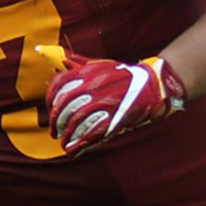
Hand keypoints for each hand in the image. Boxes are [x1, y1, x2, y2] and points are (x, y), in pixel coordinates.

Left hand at [37, 45, 184, 155]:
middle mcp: (94, 87)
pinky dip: (80, 144)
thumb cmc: (125, 74)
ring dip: (66, 136)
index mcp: (88, 72)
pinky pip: (93, 132)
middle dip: (56, 122)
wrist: (154, 83)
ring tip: (64, 143)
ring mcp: (105, 103)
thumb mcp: (100, 64)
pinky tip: (73, 150)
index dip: (50, 101)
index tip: (51, 111)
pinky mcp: (116, 117)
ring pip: (76, 121)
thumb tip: (50, 54)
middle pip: (64, 106)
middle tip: (55, 132)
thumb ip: (76, 61)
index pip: (58, 85)